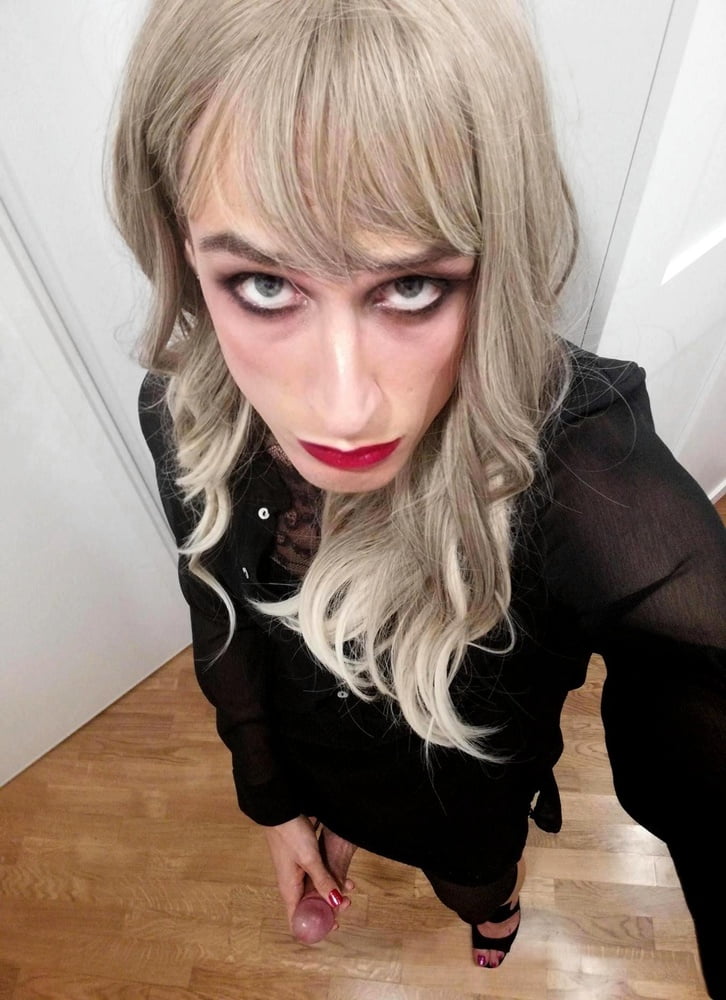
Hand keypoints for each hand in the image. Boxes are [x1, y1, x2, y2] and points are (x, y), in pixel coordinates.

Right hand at [263, 815, 352, 930]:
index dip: (315, 928)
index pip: (298, 921)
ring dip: (332, 893)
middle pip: (310, 908)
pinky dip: (330, 880)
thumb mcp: (310, 858)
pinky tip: (344, 877)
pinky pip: (317, 878)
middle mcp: (292, 885)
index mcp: (289, 890)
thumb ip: (322, 881)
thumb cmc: (290, 834)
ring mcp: (297, 873)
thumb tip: (335, 904)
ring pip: (316, 892)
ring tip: (350, 887)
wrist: (280, 809)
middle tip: (347, 902)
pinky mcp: (303, 862)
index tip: (334, 925)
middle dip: (329, 909)